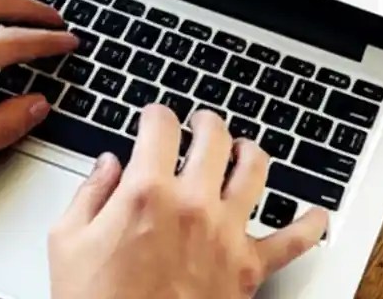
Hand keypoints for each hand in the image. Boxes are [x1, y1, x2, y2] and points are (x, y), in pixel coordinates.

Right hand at [48, 106, 326, 298]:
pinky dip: (309, 225)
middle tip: (199, 126)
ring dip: (249, 152)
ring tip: (242, 150)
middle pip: (214, 137)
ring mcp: (226, 233)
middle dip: (205, 123)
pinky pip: (294, 241)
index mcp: (146, 192)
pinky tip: (315, 215)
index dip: (156, 115)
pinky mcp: (249, 268)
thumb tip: (107, 166)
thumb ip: (88, 194)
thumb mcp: (67, 243)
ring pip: (255, 170)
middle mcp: (193, 204)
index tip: (154, 119)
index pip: (161, 126)